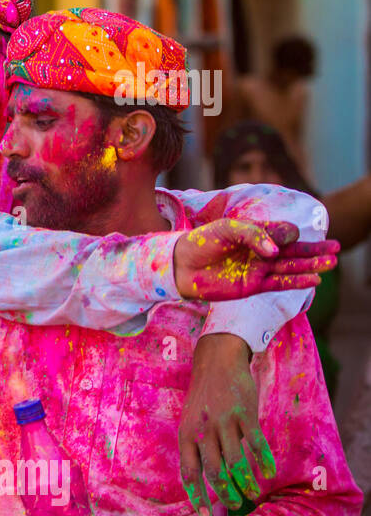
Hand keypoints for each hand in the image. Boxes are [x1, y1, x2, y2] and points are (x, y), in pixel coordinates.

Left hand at [173, 220, 337, 300]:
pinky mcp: (253, 286)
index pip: (282, 232)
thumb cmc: (201, 242)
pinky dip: (296, 282)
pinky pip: (279, 284)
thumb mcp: (227, 229)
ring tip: (331, 263)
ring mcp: (258, 269)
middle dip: (314, 250)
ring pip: (290, 267)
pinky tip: (314, 280)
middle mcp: (260, 251)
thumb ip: (253, 235)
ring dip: (310, 266)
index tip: (291, 235)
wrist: (179, 265)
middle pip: (293, 251)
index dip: (290, 234)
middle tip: (336, 248)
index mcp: (255, 233)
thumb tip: (276, 251)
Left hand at [179, 334, 273, 515]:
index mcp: (186, 434)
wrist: (217, 361)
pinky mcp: (245, 414)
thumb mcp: (190, 420)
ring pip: (236, 463)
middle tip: (235, 507)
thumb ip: (196, 445)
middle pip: (214, 472)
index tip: (205, 515)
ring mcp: (224, 422)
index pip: (189, 472)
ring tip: (253, 495)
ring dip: (246, 483)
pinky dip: (263, 462)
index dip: (197, 495)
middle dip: (225, 494)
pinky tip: (269, 473)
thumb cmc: (203, 396)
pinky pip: (256, 444)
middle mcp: (203, 430)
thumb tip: (206, 477)